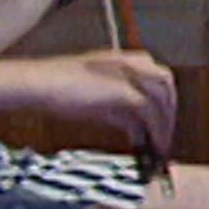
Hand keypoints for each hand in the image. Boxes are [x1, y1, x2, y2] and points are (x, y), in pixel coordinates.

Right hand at [33, 50, 177, 156]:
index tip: (161, 125)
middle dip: (169, 112)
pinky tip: (152, 147)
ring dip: (165, 124)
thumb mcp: (97, 98)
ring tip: (162, 148)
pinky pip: (150, 112)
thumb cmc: (58, 88)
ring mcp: (129, 74)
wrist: (40, 83)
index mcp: (125, 60)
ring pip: (162, 98)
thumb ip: (119, 111)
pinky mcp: (124, 90)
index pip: (156, 79)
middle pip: (165, 85)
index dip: (162, 103)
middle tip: (165, 138)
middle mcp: (131, 62)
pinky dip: (155, 131)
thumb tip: (137, 129)